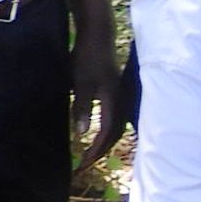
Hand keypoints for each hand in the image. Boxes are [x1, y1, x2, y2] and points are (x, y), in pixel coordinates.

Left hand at [72, 39, 124, 174]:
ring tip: (93, 153)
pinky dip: (108, 131)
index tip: (82, 164)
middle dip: (101, 152)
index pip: (106, 134)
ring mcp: (120, 97)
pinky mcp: (116, 93)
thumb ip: (81, 107)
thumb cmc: (87, 57)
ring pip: (117, 127)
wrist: (98, 36)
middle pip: (115, 134)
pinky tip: (100, 132)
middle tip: (85, 165)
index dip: (95, 151)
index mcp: (113, 102)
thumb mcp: (80, 83)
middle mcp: (120, 102)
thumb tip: (80, 133)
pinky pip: (116, 119)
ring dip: (106, 143)